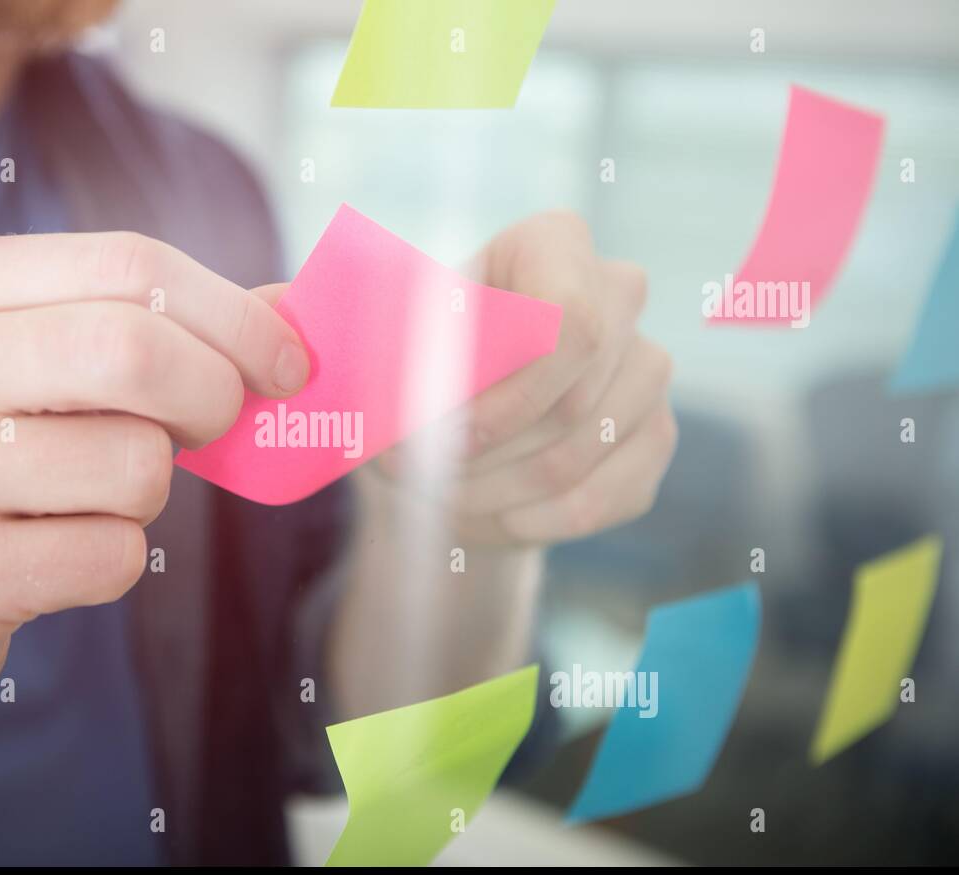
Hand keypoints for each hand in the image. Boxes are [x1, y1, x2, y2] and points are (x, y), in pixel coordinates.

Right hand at [0, 233, 308, 731]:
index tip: (289, 361)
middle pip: (134, 350)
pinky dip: (113, 562)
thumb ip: (143, 326)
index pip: (126, 265)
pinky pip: (116, 557)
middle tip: (213, 425)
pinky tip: (49, 560)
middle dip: (213, 394)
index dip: (235, 314)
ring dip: (147, 494)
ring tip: (79, 502)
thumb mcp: (23, 368)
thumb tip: (286, 313)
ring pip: (137, 465)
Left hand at [375, 210, 677, 546]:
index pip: (570, 322)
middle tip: (407, 472)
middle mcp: (620, 294)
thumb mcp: (381, 341)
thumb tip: (329, 355)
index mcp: (554, 243)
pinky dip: (526, 520)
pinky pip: (598, 501)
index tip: (438, 435)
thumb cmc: (411, 365)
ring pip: (576, 458)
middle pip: (570, 401)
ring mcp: (647, 369)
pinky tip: (482, 511)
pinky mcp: (654, 439)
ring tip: (432, 492)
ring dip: (488, 491)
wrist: (446, 424)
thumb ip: (369, 340)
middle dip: (476, 454)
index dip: (505, 396)